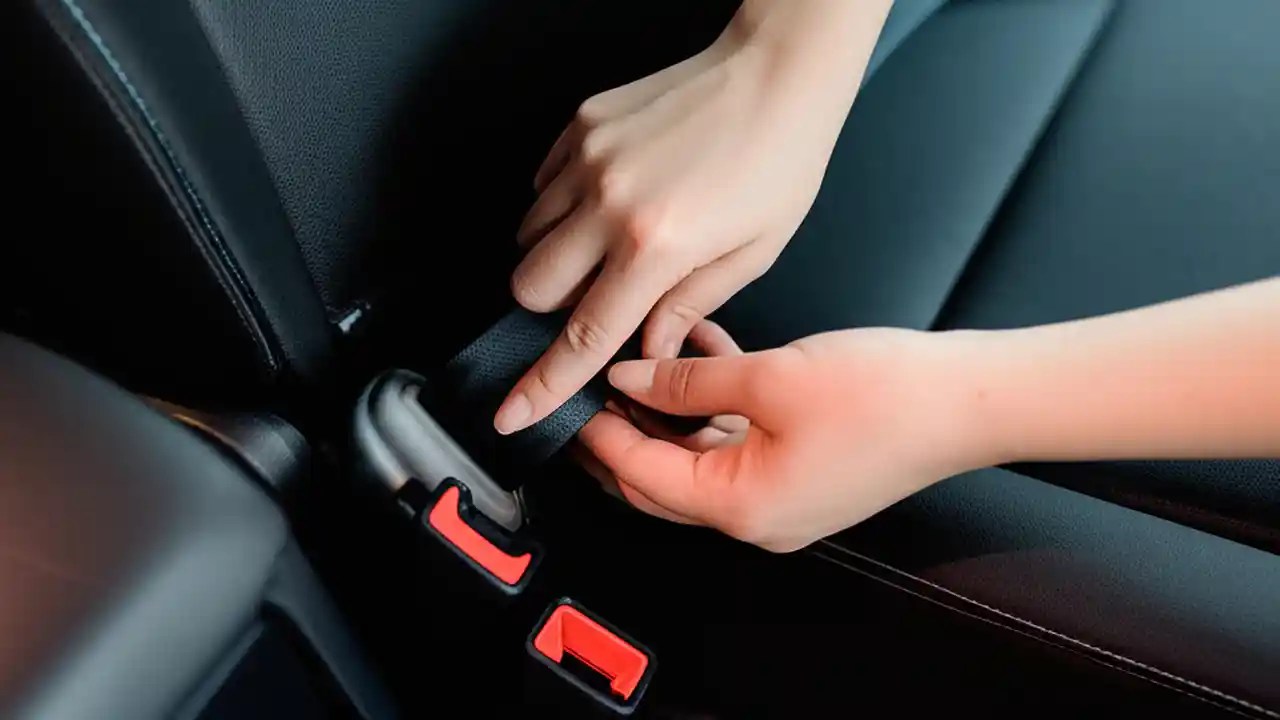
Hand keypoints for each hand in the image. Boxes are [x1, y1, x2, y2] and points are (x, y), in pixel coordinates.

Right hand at [494, 1, 891, 434]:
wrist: (776, 71)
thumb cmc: (779, 161)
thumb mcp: (752, 254)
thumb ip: (688, 307)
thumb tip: (648, 351)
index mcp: (657, 245)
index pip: (583, 336)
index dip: (543, 383)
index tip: (511, 411)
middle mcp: (609, 203)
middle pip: (529, 287)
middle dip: (552, 307)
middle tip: (602, 294)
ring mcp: (588, 159)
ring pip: (526, 236)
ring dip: (556, 256)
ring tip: (614, 239)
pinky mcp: (581, 126)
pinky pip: (541, 186)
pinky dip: (561, 207)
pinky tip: (612, 198)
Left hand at [578, 328, 994, 551]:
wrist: (967, 401)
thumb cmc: (886, 395)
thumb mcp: (768, 376)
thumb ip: (686, 380)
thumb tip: (631, 379)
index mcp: (740, 506)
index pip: (641, 476)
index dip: (599, 435)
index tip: (570, 399)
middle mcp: (757, 518)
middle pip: (661, 481)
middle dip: (622, 434)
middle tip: (594, 388)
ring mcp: (781, 502)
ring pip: (697, 462)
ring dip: (668, 414)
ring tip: (650, 359)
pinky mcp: (801, 477)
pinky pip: (736, 451)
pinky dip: (712, 412)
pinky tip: (706, 360)